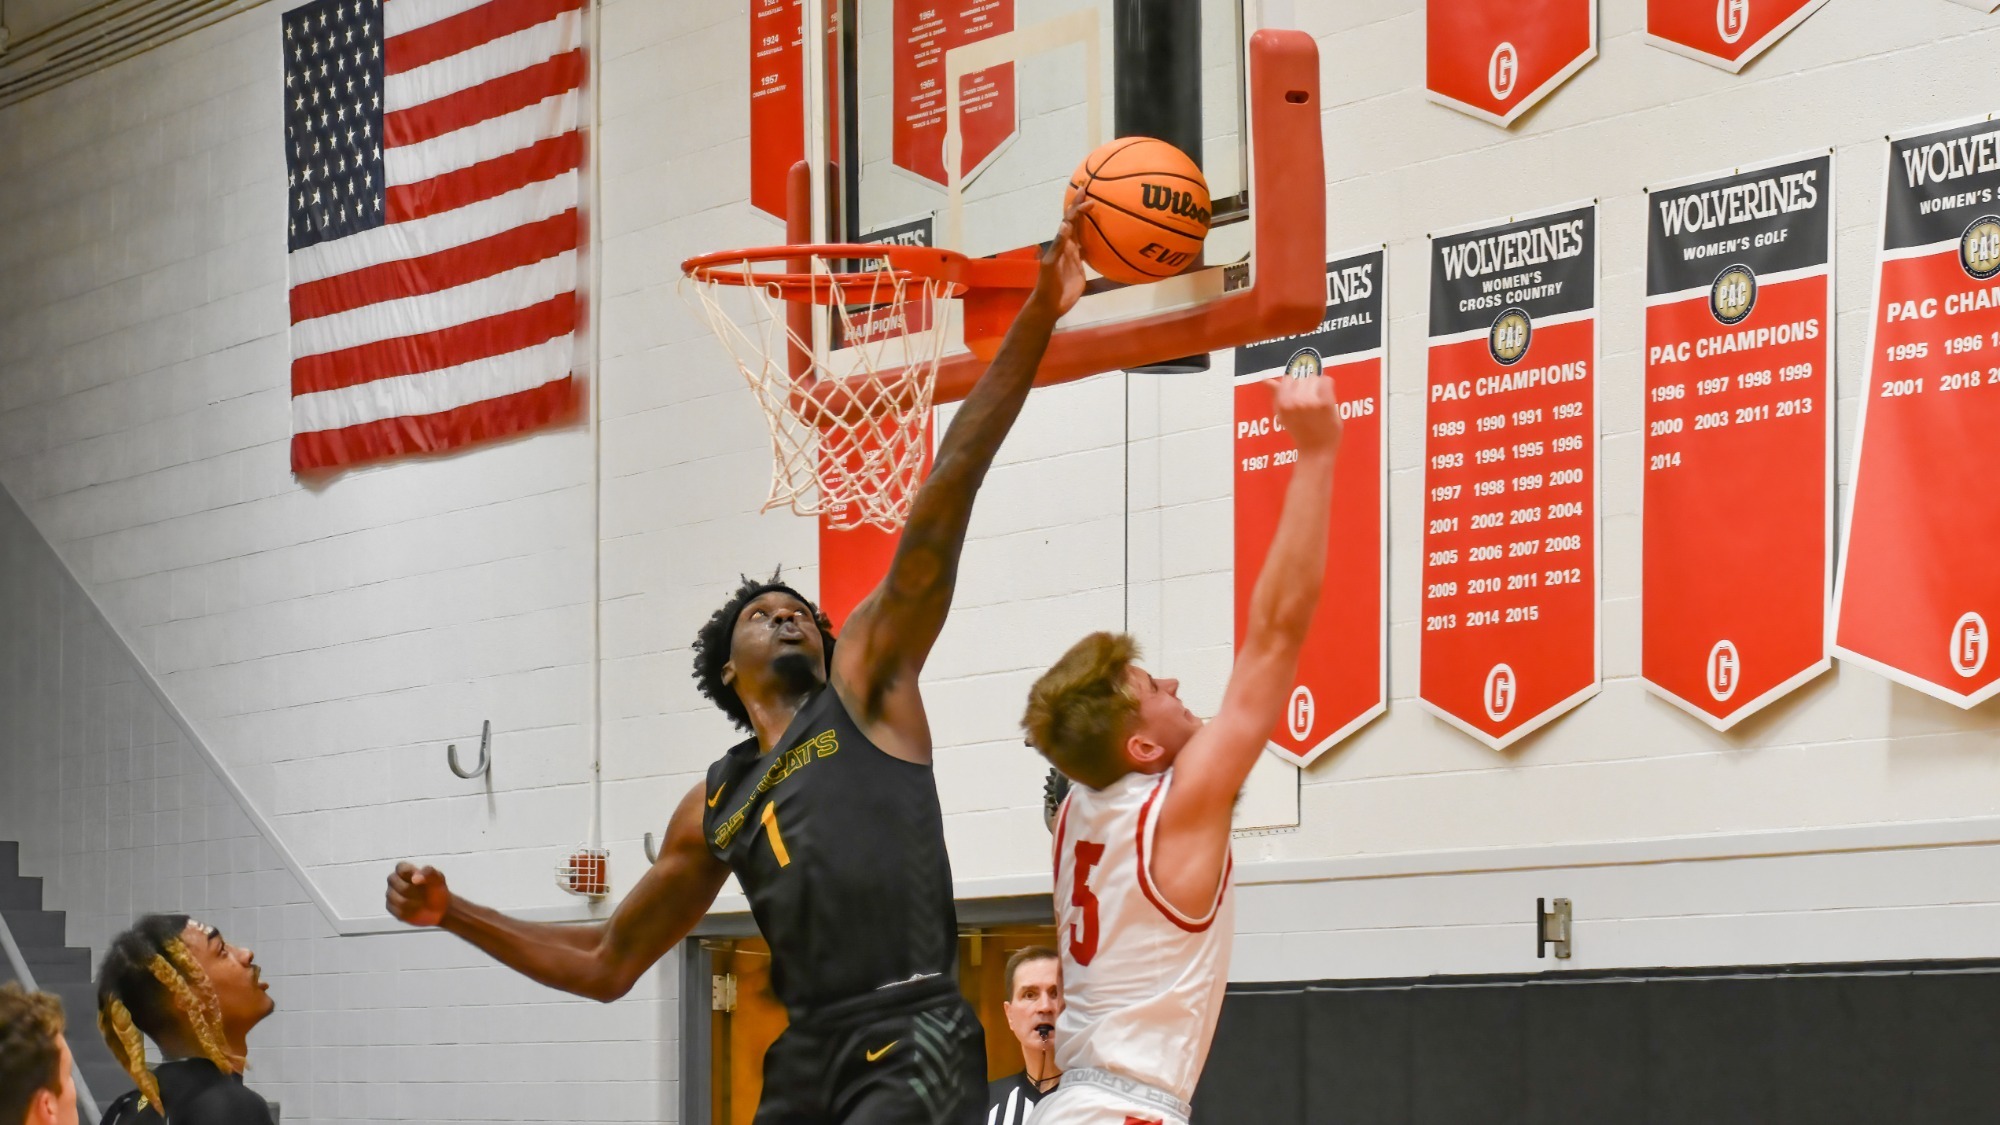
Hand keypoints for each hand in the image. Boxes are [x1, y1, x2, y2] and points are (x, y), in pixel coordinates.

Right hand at [386, 862, 450, 926]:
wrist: (438, 910)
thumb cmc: (437, 890)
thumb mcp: (438, 879)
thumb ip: (428, 873)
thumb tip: (415, 878)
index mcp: (406, 870)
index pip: (400, 867)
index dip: (408, 873)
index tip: (419, 881)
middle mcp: (396, 880)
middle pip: (392, 880)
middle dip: (408, 888)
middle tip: (422, 894)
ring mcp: (392, 894)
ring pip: (391, 895)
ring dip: (408, 901)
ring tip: (421, 903)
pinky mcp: (391, 908)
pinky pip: (391, 907)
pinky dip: (405, 911)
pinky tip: (415, 911)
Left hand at [1029, 199, 1093, 317]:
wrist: (1051, 303)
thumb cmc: (1048, 284)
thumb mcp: (1051, 264)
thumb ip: (1058, 246)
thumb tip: (1066, 225)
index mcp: (1060, 242)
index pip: (1069, 220)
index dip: (1077, 207)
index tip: (1088, 196)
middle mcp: (1068, 245)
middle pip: (1075, 222)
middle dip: (1080, 206)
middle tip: (1090, 190)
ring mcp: (1074, 255)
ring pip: (1081, 233)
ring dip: (1087, 220)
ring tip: (1095, 207)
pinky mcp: (1080, 266)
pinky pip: (1088, 249)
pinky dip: (1093, 240)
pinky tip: (1101, 236)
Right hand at [1272, 374, 1343, 454]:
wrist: (1316, 451)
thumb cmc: (1300, 432)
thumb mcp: (1282, 413)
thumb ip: (1276, 394)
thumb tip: (1265, 380)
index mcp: (1281, 403)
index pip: (1288, 379)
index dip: (1294, 388)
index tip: (1299, 400)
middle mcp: (1294, 401)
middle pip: (1302, 378)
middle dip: (1307, 388)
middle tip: (1310, 407)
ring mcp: (1310, 402)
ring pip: (1315, 379)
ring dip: (1318, 389)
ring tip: (1318, 407)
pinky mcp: (1325, 403)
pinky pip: (1326, 381)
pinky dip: (1328, 387)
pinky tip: (1326, 401)